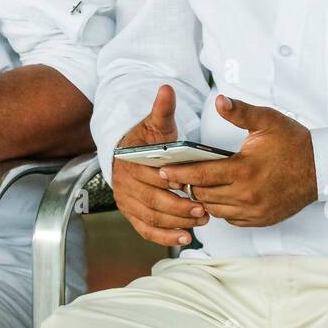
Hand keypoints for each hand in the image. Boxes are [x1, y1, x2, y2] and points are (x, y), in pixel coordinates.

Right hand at [111, 85, 208, 246]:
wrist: (129, 154)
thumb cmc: (147, 140)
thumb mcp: (156, 124)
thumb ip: (162, 110)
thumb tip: (167, 89)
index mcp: (129, 163)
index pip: (150, 175)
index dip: (170, 182)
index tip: (189, 184)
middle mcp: (125, 185)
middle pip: (153, 200)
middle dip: (178, 206)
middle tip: (202, 208)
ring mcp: (127, 202)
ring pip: (152, 217)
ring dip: (177, 222)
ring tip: (201, 221)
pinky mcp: (133, 215)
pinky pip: (147, 230)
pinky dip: (165, 237)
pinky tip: (186, 237)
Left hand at [162, 94, 316, 227]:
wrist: (322, 169)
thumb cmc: (293, 142)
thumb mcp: (268, 120)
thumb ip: (240, 112)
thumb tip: (219, 100)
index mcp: (244, 170)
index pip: (200, 175)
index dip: (178, 173)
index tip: (162, 171)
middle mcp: (247, 195)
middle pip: (203, 195)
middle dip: (188, 184)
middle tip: (176, 175)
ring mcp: (254, 211)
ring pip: (214, 209)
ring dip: (204, 198)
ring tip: (197, 184)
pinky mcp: (260, 220)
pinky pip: (231, 218)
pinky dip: (222, 207)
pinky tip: (221, 194)